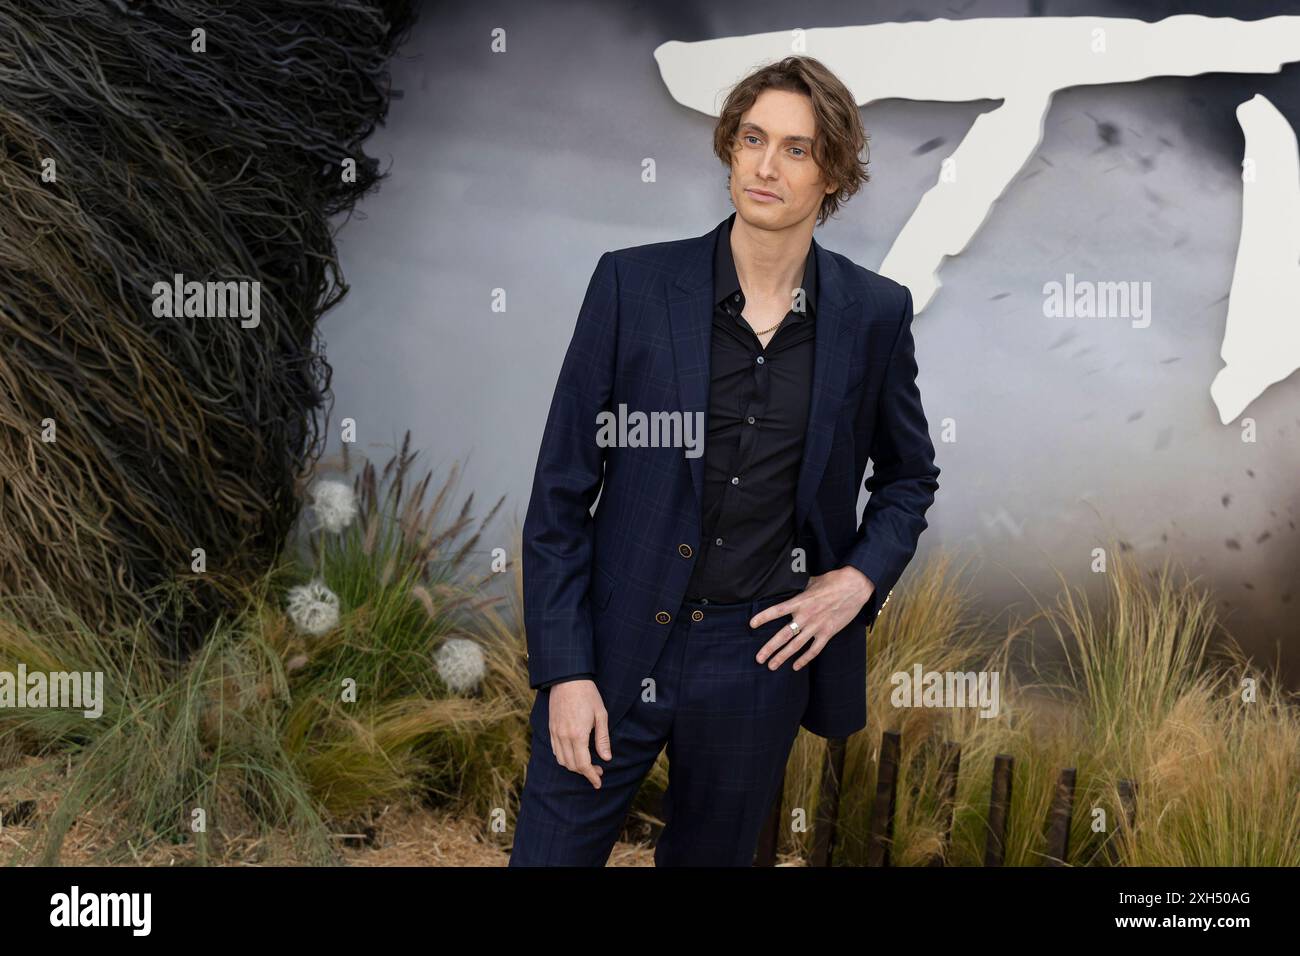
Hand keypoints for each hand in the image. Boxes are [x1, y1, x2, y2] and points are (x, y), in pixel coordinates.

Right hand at [548, 679, 611, 788]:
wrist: (567, 679)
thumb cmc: (588, 695)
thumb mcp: (601, 715)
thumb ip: (602, 739)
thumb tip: (606, 758)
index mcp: (578, 734)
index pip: (583, 764)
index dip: (591, 776)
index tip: (598, 782)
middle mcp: (564, 736)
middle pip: (572, 765)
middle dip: (585, 772)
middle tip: (598, 770)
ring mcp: (555, 733)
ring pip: (562, 760)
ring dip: (574, 766)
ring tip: (587, 763)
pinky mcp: (551, 729)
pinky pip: (556, 751)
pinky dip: (564, 758)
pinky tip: (574, 754)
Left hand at [748, 567, 874, 671]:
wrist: (855, 587)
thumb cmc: (833, 581)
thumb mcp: (812, 581)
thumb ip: (799, 588)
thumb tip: (788, 585)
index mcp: (800, 602)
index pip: (777, 611)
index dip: (763, 617)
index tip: (751, 624)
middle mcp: (806, 616)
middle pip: (783, 635)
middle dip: (769, 648)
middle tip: (758, 658)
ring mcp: (817, 626)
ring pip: (796, 646)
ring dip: (783, 657)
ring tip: (771, 666)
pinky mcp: (828, 632)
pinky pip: (814, 649)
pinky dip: (805, 659)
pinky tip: (795, 666)